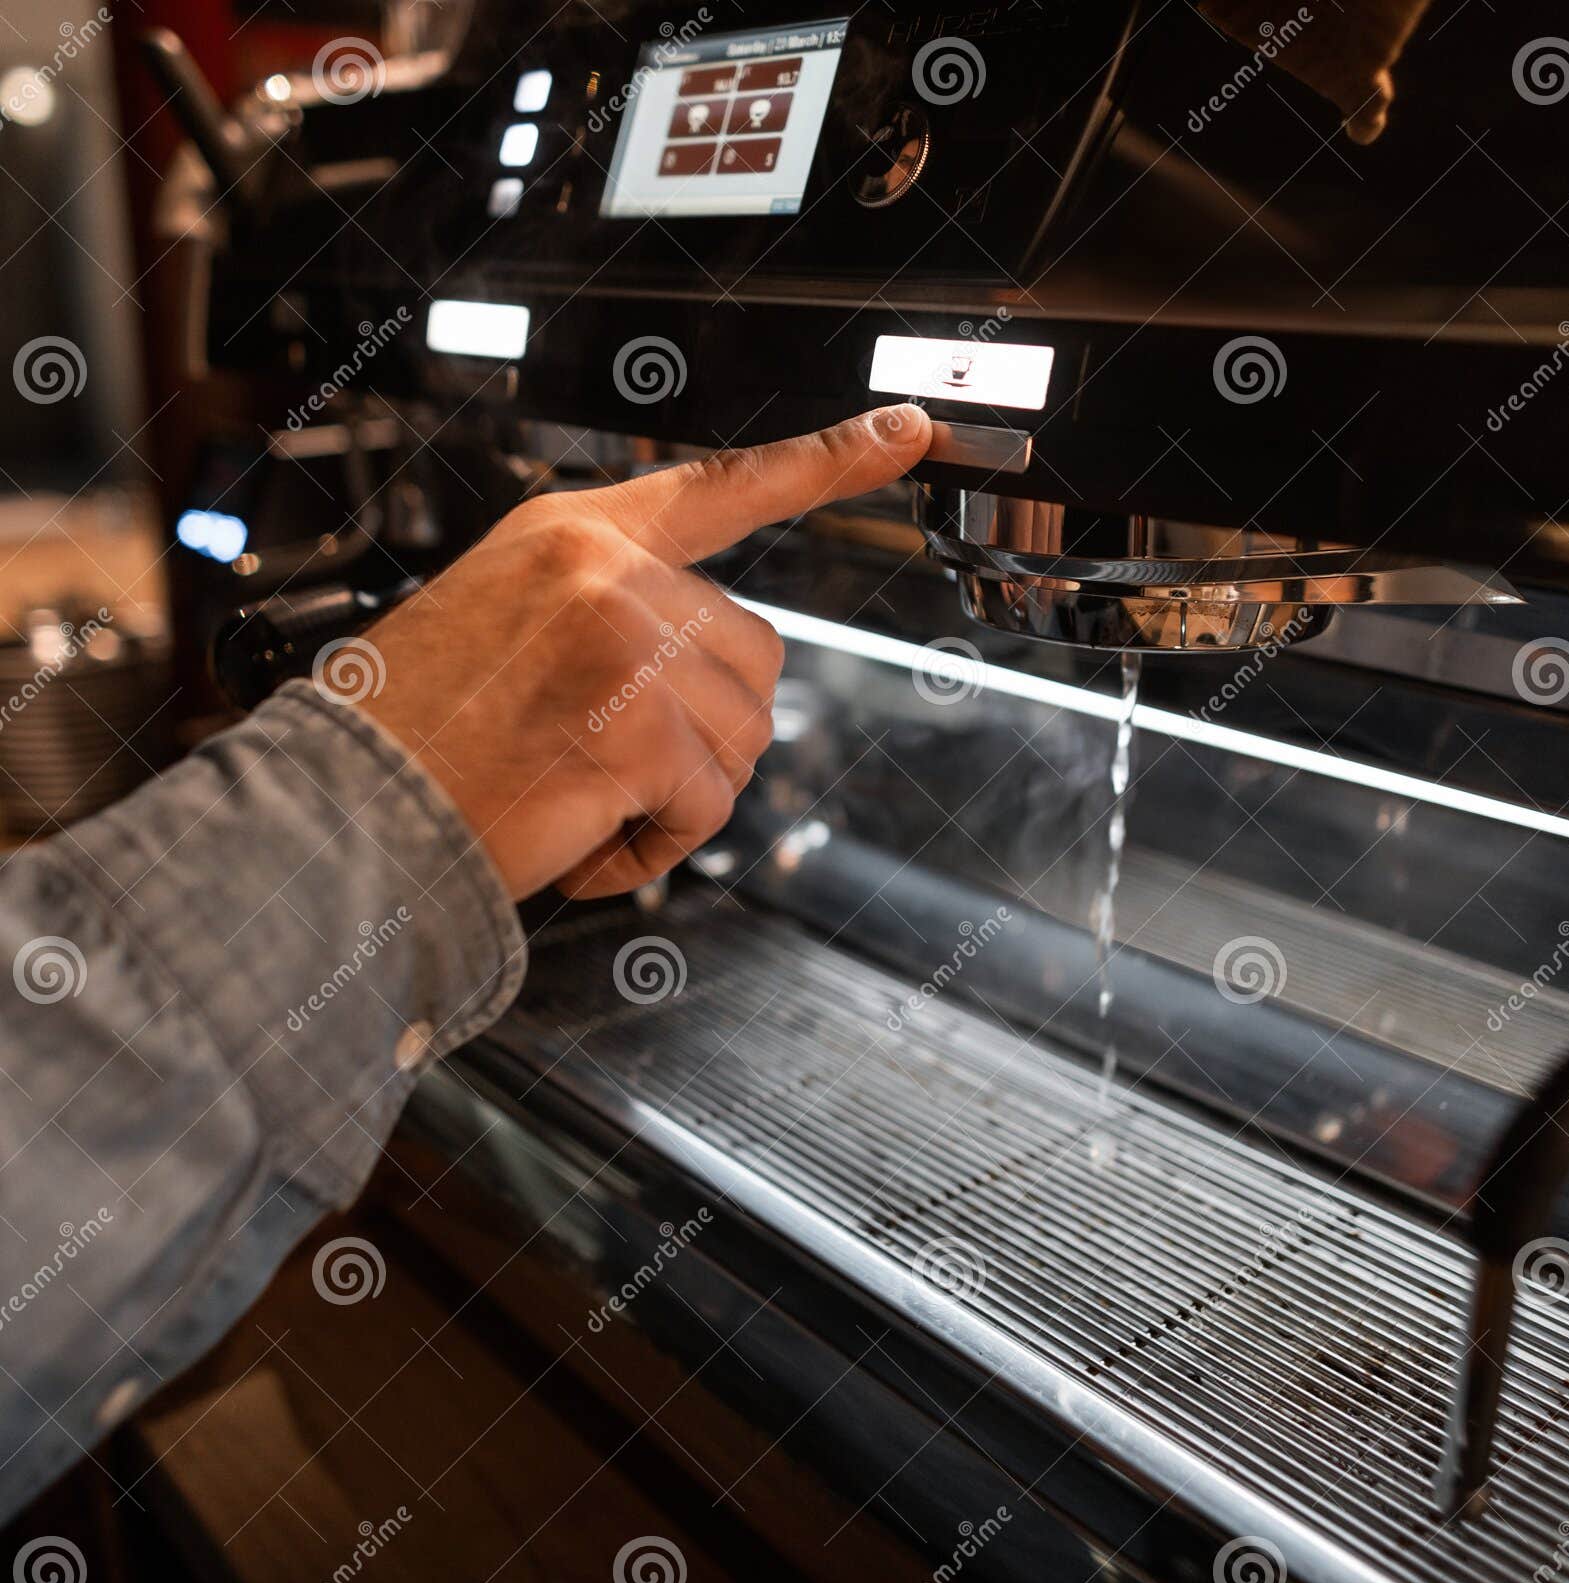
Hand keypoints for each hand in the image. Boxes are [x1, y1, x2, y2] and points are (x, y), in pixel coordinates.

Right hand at [356, 405, 930, 899]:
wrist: (343, 806)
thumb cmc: (418, 728)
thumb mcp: (509, 616)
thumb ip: (614, 611)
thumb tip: (710, 667)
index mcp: (578, 535)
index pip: (725, 487)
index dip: (827, 464)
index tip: (906, 432)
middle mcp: (608, 572)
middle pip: (756, 654)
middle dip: (707, 729)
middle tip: (618, 762)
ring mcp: (625, 644)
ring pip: (745, 735)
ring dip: (682, 791)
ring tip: (588, 797)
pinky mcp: (637, 728)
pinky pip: (708, 805)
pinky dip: (658, 844)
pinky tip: (587, 835)